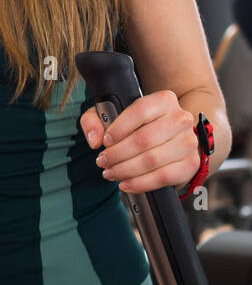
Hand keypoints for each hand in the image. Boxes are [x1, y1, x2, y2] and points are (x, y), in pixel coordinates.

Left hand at [80, 89, 200, 193]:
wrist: (169, 138)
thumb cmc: (136, 125)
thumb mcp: (110, 114)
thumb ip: (94, 120)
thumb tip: (95, 140)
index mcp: (164, 100)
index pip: (140, 111)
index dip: (119, 128)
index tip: (105, 141)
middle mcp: (181, 119)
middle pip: (144, 139)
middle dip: (118, 154)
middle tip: (102, 161)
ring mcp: (189, 142)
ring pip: (153, 159)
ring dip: (126, 170)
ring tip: (110, 173)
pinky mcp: (191, 164)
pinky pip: (165, 177)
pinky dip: (141, 183)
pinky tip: (126, 184)